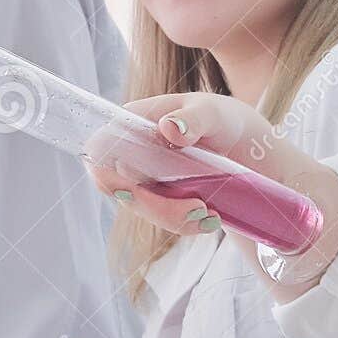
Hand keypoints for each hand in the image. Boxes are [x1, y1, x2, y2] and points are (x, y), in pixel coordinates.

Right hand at [89, 92, 278, 229]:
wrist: (238, 144)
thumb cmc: (220, 118)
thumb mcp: (212, 112)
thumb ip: (192, 119)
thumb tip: (169, 127)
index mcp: (131, 125)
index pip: (99, 151)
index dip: (103, 174)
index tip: (129, 190)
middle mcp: (129, 155)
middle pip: (122, 190)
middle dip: (156, 207)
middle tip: (198, 208)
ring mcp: (142, 180)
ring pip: (144, 210)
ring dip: (176, 220)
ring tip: (212, 215)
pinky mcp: (157, 199)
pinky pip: (163, 219)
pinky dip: (187, 225)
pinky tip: (212, 218)